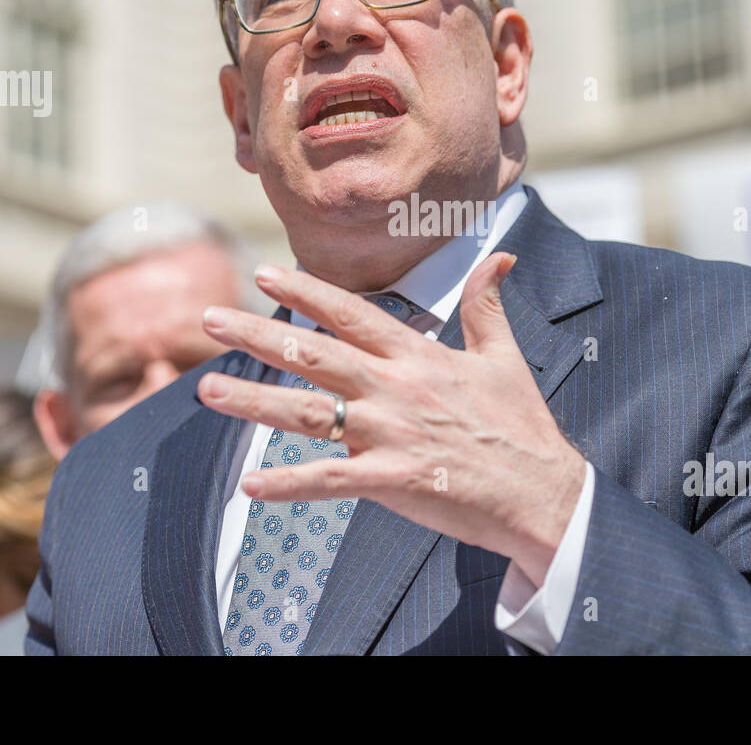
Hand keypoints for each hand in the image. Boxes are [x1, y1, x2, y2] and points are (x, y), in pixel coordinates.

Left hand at [197, 253, 586, 586]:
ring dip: (254, 401)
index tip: (267, 273)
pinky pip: (330, 480)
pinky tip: (249, 485)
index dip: (306, 293)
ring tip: (207, 390)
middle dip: (257, 334)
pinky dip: (289, 484)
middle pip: (314, 355)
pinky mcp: (393, 480)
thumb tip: (500, 257)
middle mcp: (396, 389)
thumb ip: (489, 305)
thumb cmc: (522, 427)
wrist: (543, 492)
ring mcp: (391, 434)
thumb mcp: (505, 357)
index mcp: (420, 357)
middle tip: (209, 319)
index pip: (352, 314)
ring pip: (308, 413)